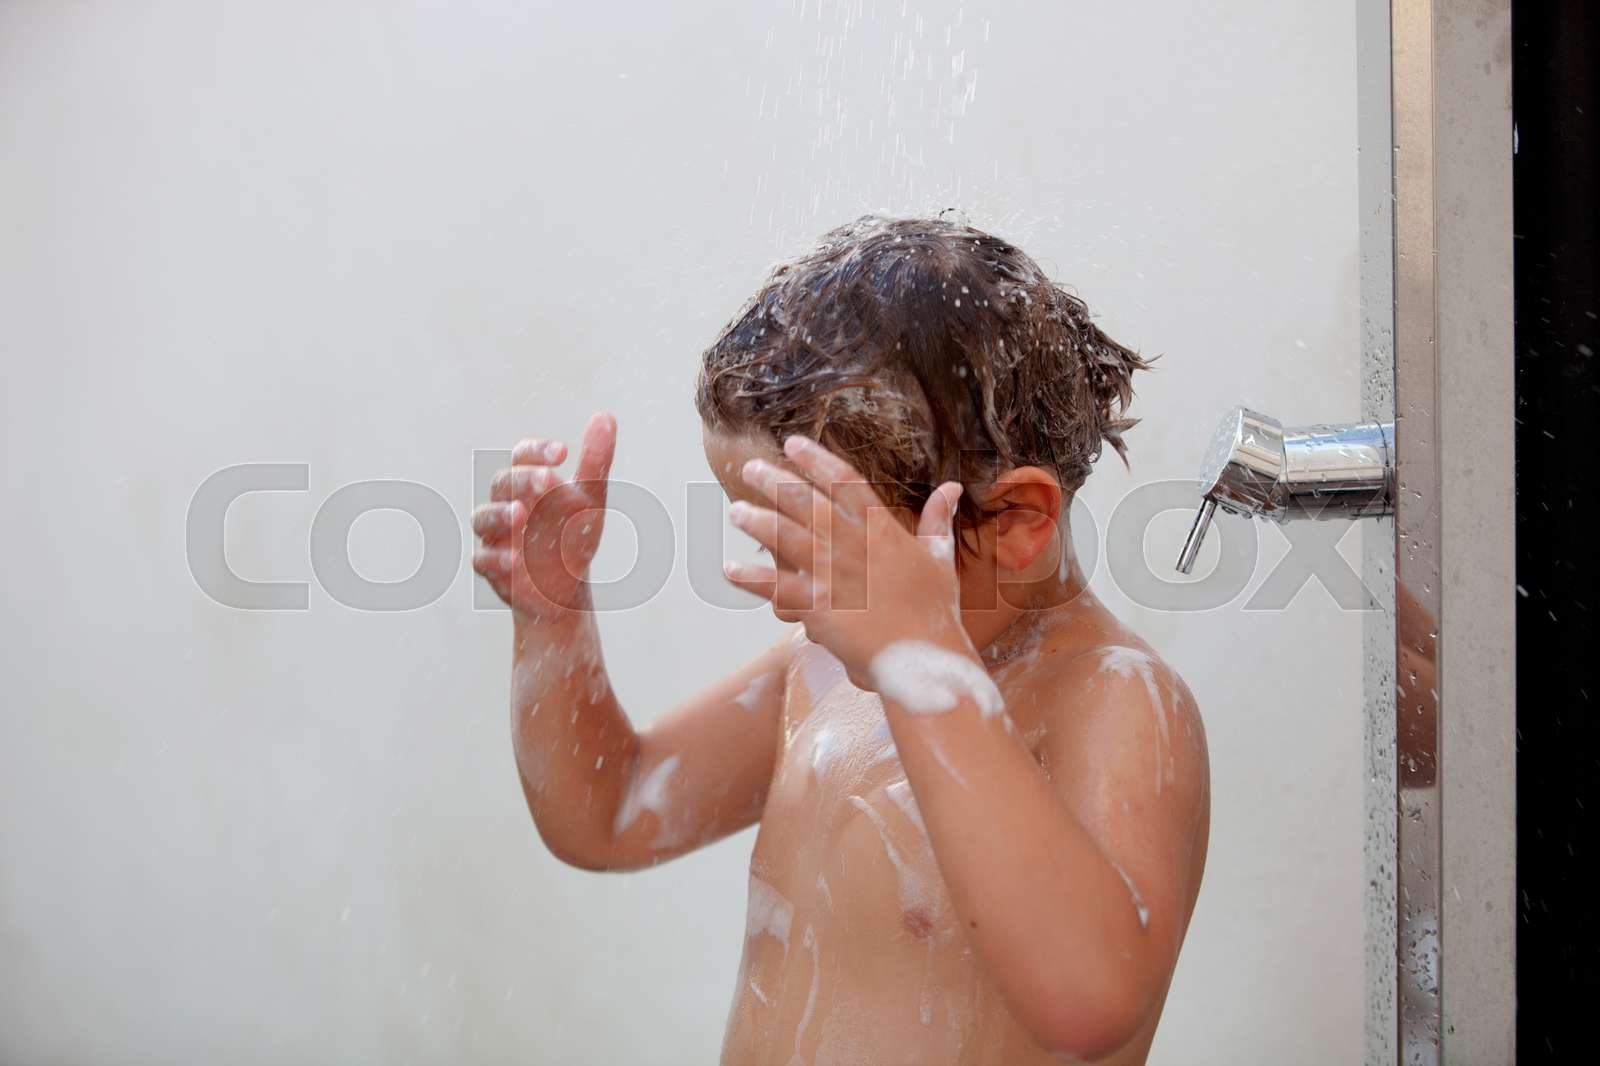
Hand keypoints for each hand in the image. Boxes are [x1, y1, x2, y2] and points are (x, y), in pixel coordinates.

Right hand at [473, 411, 616, 621]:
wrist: (566, 587)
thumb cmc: (572, 534)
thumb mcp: (590, 498)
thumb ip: (595, 460)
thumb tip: (606, 415)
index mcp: (528, 482)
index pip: (524, 455)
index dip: (539, 451)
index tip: (564, 452)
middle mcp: (505, 503)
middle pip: (502, 482)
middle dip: (523, 480)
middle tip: (548, 480)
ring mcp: (495, 535)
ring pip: (483, 517)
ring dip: (500, 515)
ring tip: (521, 514)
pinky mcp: (490, 567)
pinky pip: (482, 559)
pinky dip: (496, 559)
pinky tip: (515, 561)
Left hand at [721, 435, 970, 689]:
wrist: (922, 657)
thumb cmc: (934, 610)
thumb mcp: (939, 558)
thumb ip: (938, 520)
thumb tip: (952, 487)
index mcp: (880, 527)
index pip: (842, 479)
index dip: (815, 458)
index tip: (792, 442)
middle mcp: (850, 542)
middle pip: (803, 501)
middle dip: (773, 481)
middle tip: (750, 468)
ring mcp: (830, 572)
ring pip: (783, 536)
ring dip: (756, 521)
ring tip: (736, 511)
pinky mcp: (815, 605)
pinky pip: (774, 586)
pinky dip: (749, 577)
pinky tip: (728, 567)